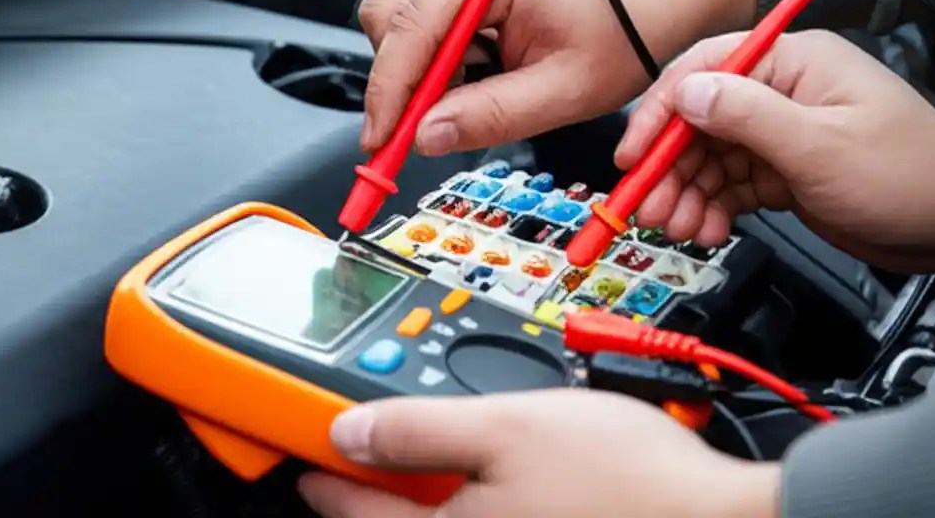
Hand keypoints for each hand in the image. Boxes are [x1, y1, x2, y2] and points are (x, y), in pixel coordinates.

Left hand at [297, 389, 778, 517]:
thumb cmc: (626, 481)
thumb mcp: (506, 425)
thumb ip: (416, 430)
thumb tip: (348, 431)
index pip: (358, 510)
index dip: (326, 477)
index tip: (308, 461)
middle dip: (374, 493)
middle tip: (360, 458)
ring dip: (426, 499)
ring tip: (427, 464)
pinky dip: (475, 508)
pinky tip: (493, 486)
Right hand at [357, 0, 754, 155]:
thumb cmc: (622, 30)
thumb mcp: (564, 91)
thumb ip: (492, 115)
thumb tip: (427, 137)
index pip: (410, 29)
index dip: (389, 93)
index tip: (382, 143)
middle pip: (386, 16)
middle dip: (398, 78)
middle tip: (428, 125)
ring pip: (390, 16)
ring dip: (413, 66)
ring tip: (470, 88)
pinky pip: (411, 13)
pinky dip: (426, 52)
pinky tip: (471, 67)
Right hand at [615, 29, 934, 271]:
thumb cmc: (911, 174)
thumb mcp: (820, 144)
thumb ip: (747, 115)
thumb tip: (688, 94)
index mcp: (792, 63)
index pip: (703, 72)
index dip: (660, 114)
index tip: (634, 155)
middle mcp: (779, 92)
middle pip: (697, 122)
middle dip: (668, 168)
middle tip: (650, 207)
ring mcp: (779, 132)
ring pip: (707, 159)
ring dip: (685, 194)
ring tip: (678, 227)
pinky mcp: (781, 170)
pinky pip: (728, 185)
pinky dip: (711, 208)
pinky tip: (707, 229)